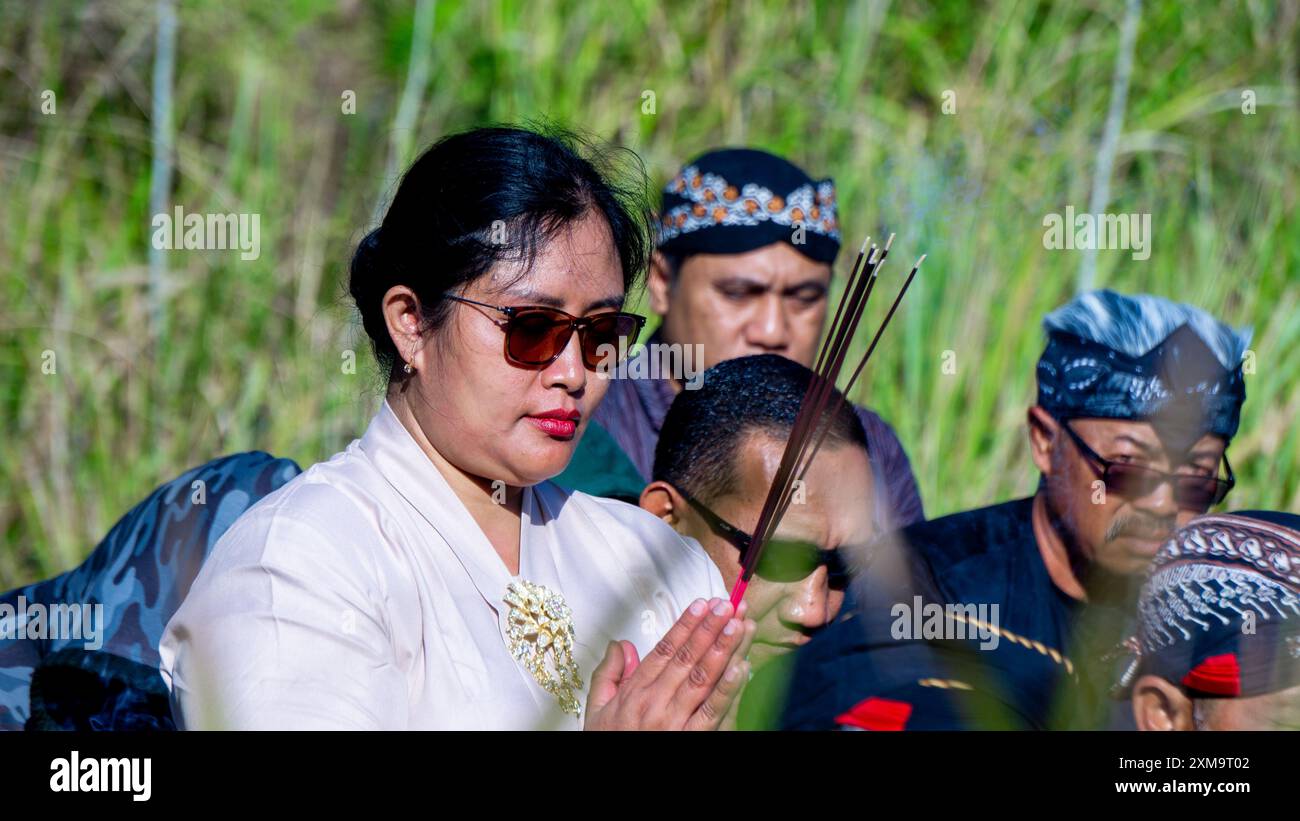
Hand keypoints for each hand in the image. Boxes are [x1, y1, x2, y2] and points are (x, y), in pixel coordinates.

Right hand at [584, 598, 755, 729]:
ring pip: (701, 678)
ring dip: (721, 649)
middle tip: (726, 605)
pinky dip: (726, 690)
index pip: (664, 650)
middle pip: (686, 658)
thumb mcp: (597, 710)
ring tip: (737, 625)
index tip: (701, 604)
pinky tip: (739, 668)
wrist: (613, 781)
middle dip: (708, 628)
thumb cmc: (610, 744)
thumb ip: (608, 675)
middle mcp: (655, 702)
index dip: (684, 625)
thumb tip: (619, 645)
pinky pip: (711, 713)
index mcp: (635, 691)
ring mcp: (674, 721)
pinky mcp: (689, 739)